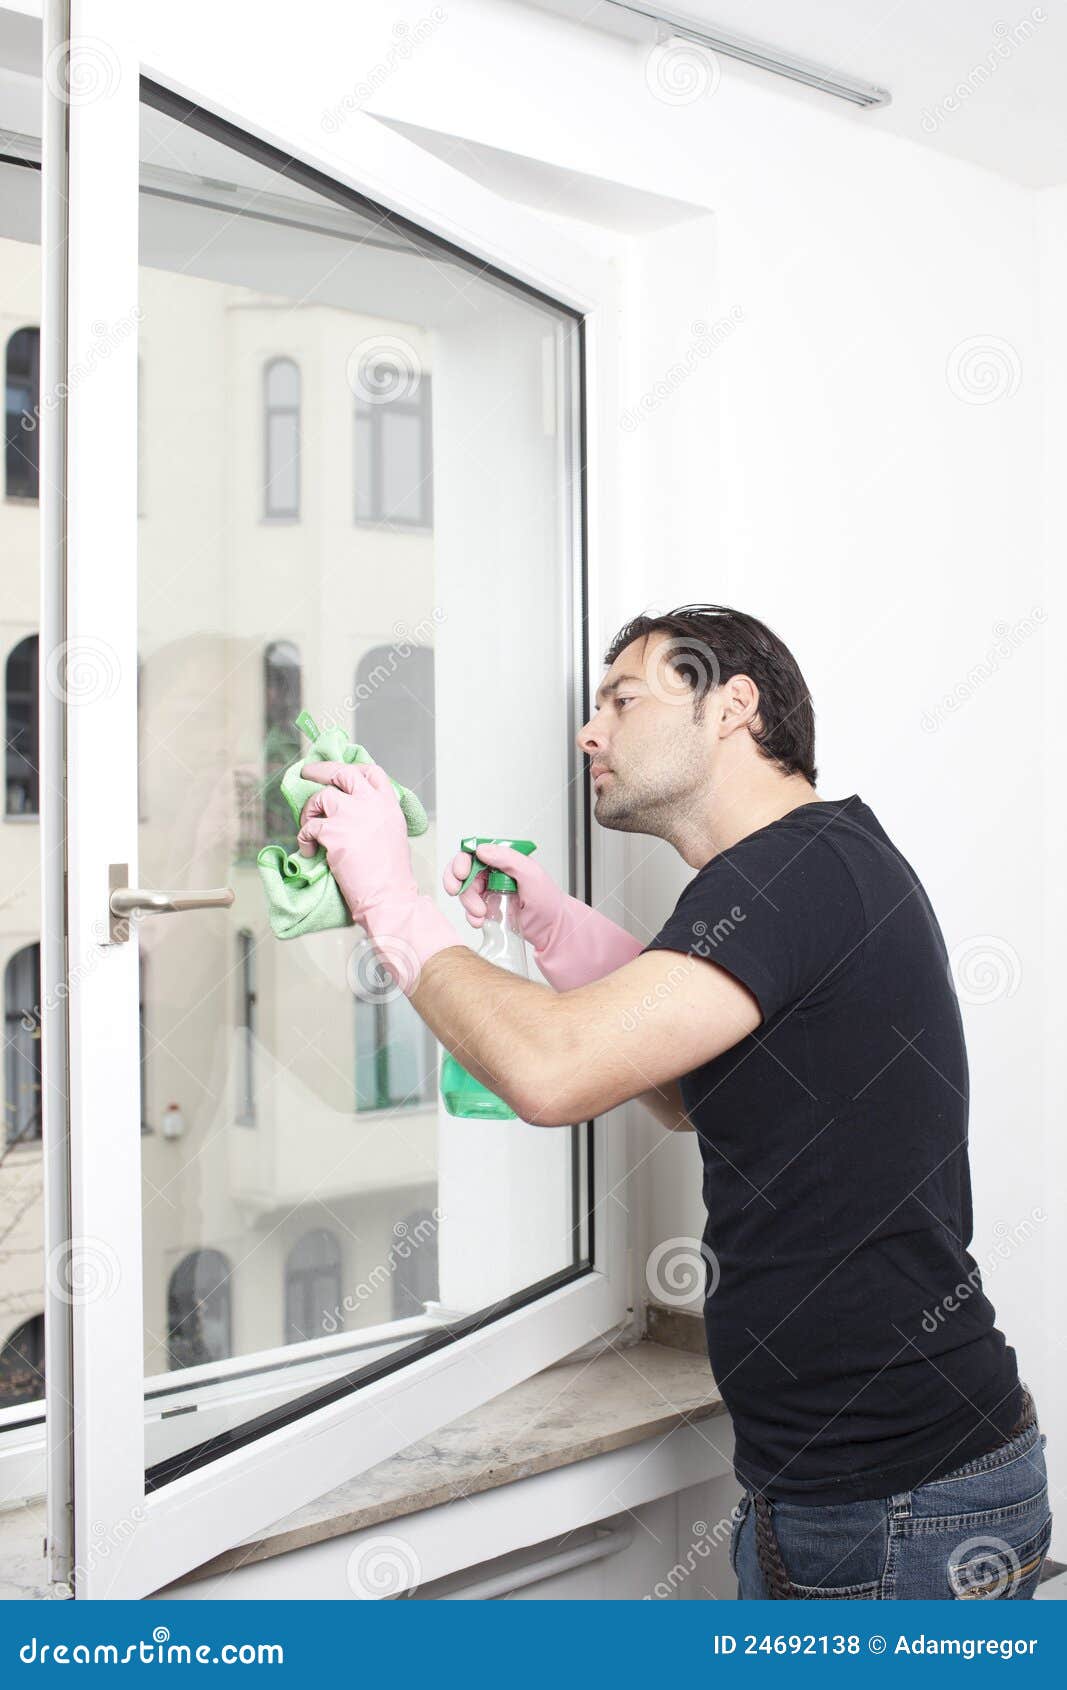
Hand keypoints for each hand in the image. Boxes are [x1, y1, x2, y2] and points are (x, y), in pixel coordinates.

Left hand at [296, 759, 416, 919]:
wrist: (388, 895)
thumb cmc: (392, 875)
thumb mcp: (392, 834)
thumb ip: (376, 816)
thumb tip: (353, 811)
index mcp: (388, 805)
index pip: (371, 772)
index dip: (352, 769)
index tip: (339, 772)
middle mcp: (370, 804)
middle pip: (341, 773)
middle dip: (320, 770)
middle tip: (307, 773)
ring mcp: (351, 815)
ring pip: (321, 796)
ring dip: (309, 810)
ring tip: (307, 826)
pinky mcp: (333, 832)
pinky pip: (309, 827)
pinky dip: (303, 839)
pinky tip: (308, 852)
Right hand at [443, 841, 566, 952]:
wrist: (552, 929)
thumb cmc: (548, 901)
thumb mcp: (531, 874)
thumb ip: (508, 859)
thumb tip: (482, 850)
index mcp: (504, 860)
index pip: (474, 853)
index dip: (462, 861)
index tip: (462, 873)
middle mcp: (494, 874)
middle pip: (463, 872)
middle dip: (457, 882)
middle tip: (457, 891)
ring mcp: (490, 891)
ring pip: (465, 892)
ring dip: (467, 903)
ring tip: (481, 913)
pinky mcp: (488, 909)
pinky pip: (470, 910)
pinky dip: (470, 916)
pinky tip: (480, 921)